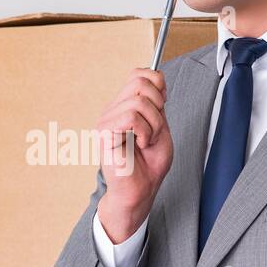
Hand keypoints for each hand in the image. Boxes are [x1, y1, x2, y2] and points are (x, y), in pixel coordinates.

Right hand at [96, 67, 171, 242]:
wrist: (140, 191)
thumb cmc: (149, 166)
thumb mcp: (161, 127)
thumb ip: (157, 104)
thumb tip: (156, 80)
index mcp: (124, 107)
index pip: (138, 74)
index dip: (157, 84)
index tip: (162, 106)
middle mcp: (113, 110)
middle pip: (139, 82)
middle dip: (158, 105)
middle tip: (155, 128)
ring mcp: (106, 120)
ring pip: (138, 102)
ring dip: (152, 124)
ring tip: (146, 141)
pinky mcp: (104, 133)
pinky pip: (131, 118)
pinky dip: (144, 132)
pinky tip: (140, 145)